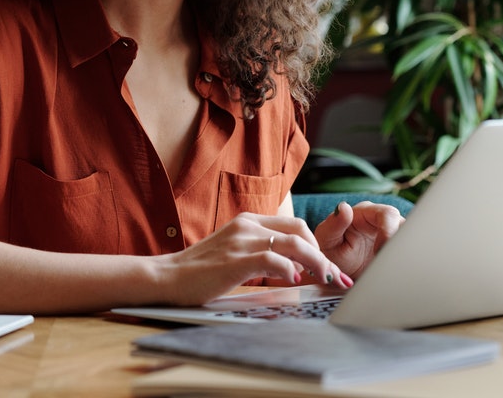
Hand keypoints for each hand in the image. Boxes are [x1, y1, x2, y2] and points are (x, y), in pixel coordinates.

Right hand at [161, 213, 352, 305]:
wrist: (168, 277)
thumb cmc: (199, 271)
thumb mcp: (233, 252)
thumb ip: (259, 252)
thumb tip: (293, 267)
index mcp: (247, 221)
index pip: (294, 225)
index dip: (316, 245)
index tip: (328, 268)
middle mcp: (247, 226)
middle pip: (301, 231)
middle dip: (324, 255)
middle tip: (335, 277)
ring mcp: (241, 241)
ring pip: (294, 244)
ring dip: (317, 263)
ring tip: (325, 280)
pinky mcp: (235, 259)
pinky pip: (274, 259)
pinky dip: (290, 270)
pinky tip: (294, 281)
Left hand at [314, 201, 403, 277]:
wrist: (335, 273)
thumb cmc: (329, 252)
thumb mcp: (326, 239)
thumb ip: (334, 223)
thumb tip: (344, 207)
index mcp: (364, 213)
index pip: (388, 214)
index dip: (389, 231)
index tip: (380, 251)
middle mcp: (381, 220)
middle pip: (405, 225)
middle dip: (401, 244)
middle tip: (389, 262)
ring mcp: (392, 234)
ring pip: (411, 239)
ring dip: (405, 254)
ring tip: (390, 269)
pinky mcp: (397, 249)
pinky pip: (410, 252)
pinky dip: (407, 261)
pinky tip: (396, 272)